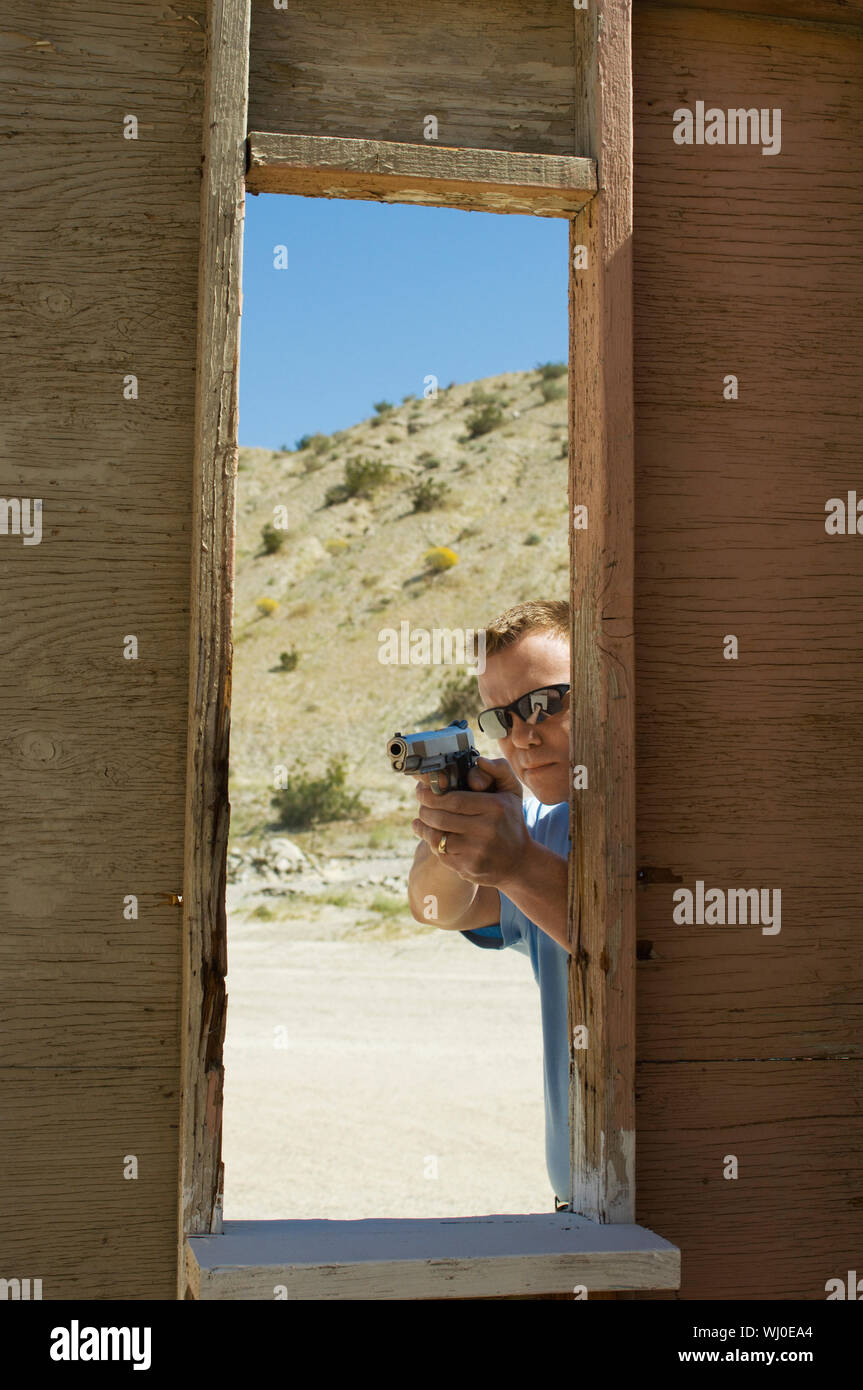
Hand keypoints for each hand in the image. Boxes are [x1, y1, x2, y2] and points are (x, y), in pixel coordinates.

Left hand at [411, 756, 527, 886]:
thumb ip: (498, 770)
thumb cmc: (511, 821)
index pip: (454, 800)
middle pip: (441, 817)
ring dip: (423, 827)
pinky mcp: (469, 869)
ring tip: (420, 819)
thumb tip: (479, 761)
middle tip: (421, 803)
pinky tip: (429, 835)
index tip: (422, 791)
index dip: (432, 795)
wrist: (518, 863)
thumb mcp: (512, 792)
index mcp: (495, 808)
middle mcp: (487, 830)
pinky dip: (431, 842)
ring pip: (437, 837)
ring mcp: (477, 852)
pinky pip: (441, 853)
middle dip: (424, 809)